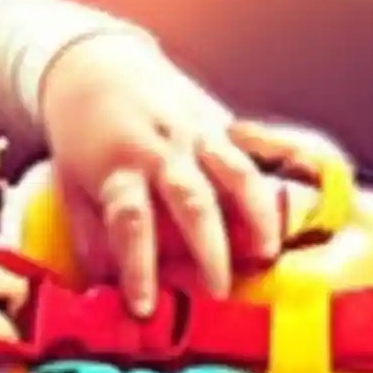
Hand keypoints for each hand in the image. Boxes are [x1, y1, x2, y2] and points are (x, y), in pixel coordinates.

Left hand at [40, 32, 346, 315]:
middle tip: (219, 294)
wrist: (92, 63)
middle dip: (209, 250)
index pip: (129, 224)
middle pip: (191, 201)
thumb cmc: (79, 133)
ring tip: (268, 254)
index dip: (138, 268)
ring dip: (255, 214)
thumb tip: (102, 283)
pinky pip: (257, 146)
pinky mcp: (218, 121)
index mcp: (119, 168)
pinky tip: (305, 192)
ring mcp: (194, 133)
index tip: (144, 309)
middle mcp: (161, 151)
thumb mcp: (68, 181)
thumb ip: (88, 232)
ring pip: (234, 173)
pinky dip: (285, 166)